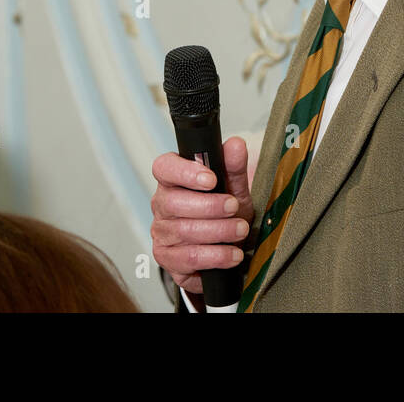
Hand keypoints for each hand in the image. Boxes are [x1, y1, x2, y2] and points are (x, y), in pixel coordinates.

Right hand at [150, 136, 254, 296]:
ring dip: (218, 231)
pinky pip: (188, 258)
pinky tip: (232, 254)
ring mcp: (162, 232)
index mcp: (172, 180)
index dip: (184, 172)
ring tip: (241, 230)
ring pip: (184, 231)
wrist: (226, 246)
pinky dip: (215, 256)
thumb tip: (236, 145)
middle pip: (174, 202)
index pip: (164, 168)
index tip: (211, 179)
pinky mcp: (167, 258)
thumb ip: (234, 167)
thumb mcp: (234, 187)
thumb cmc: (224, 211)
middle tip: (234, 206)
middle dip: (210, 206)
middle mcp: (162, 205)